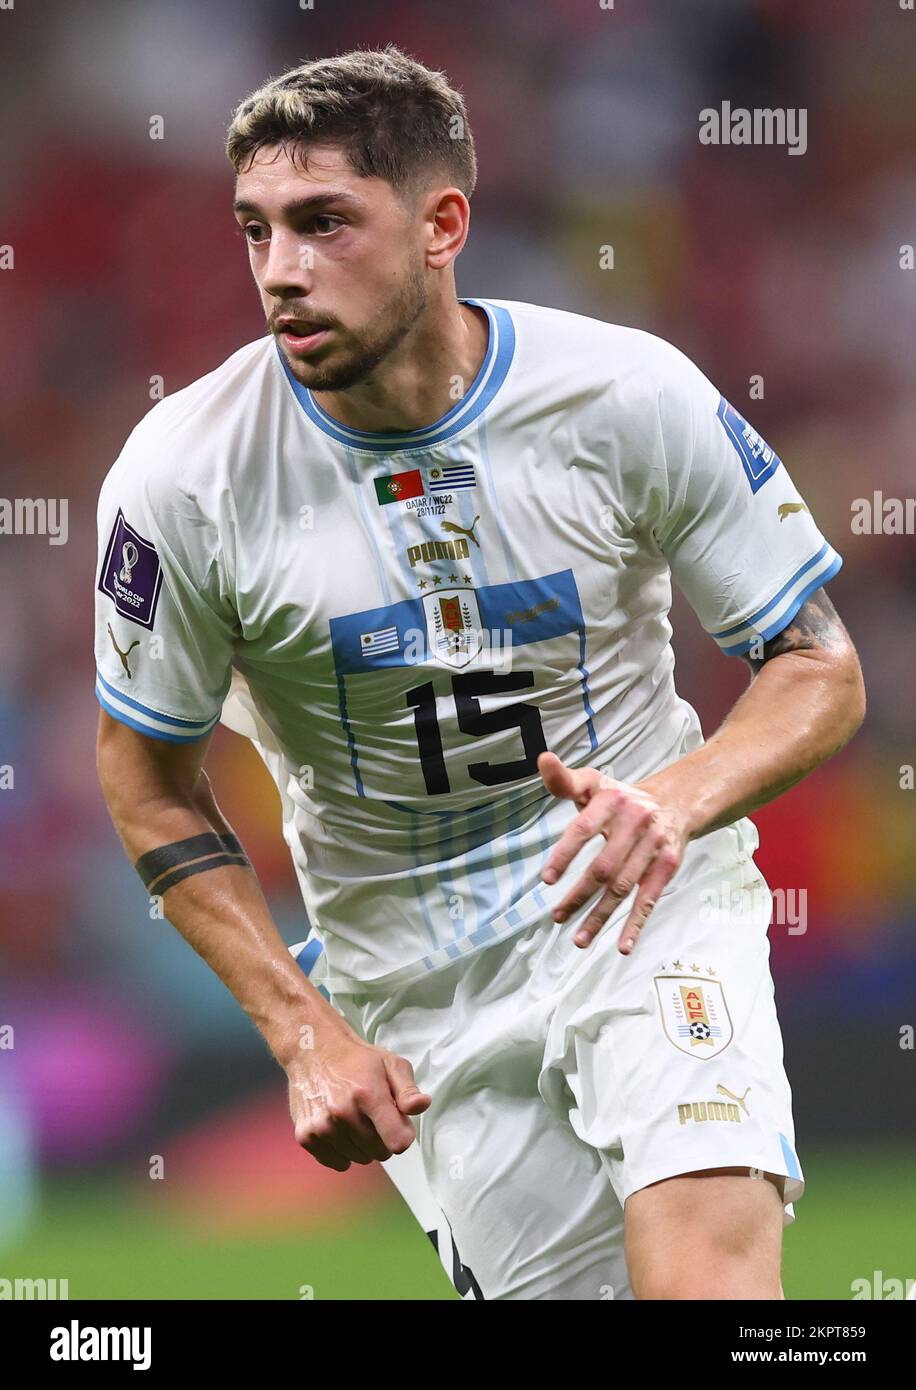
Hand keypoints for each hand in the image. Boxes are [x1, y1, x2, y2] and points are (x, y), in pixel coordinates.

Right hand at [286, 1022, 430, 1171]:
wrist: (313, 1050)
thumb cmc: (357, 1059)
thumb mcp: (391, 1064)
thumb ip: (408, 1089)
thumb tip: (422, 1105)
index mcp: (368, 1094)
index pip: (397, 1141)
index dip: (403, 1134)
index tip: (397, 1121)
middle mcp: (343, 1113)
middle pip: (380, 1152)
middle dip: (383, 1137)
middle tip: (373, 1116)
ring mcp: (322, 1126)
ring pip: (359, 1158)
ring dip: (362, 1145)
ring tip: (355, 1118)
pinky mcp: (306, 1136)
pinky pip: (337, 1162)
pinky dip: (342, 1152)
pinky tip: (340, 1129)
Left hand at [537, 751, 688, 954]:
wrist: (674, 801)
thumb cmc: (619, 797)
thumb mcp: (592, 783)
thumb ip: (563, 779)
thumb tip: (542, 759)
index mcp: (611, 800)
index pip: (584, 829)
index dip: (565, 854)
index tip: (547, 879)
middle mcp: (636, 822)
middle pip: (603, 867)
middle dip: (579, 895)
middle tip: (556, 916)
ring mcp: (653, 846)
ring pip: (623, 887)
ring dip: (601, 916)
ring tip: (578, 938)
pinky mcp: (667, 866)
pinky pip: (649, 899)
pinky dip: (636, 924)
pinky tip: (623, 946)